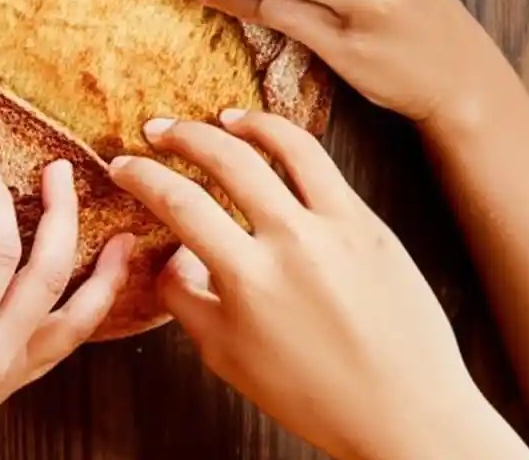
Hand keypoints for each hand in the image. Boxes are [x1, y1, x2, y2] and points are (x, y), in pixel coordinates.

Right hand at [0, 157, 133, 459]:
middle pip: (49, 272)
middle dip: (62, 214)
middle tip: (60, 170)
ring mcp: (12, 371)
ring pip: (77, 316)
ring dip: (103, 274)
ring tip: (122, 237)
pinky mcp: (15, 384)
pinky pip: (66, 344)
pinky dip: (90, 313)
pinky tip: (97, 290)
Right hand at [109, 111, 528, 459]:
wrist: (405, 410)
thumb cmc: (313, 394)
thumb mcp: (226, 355)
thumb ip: (186, 300)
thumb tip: (168, 257)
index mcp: (248, 279)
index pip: (180, 205)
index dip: (143, 177)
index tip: (123, 166)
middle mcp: (291, 242)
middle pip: (225, 159)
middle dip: (181, 136)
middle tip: (157, 130)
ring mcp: (336, 227)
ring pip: (282, 146)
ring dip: (242, 123)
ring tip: (219, 118)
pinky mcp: (370, 224)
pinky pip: (324, 166)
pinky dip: (290, 143)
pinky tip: (274, 143)